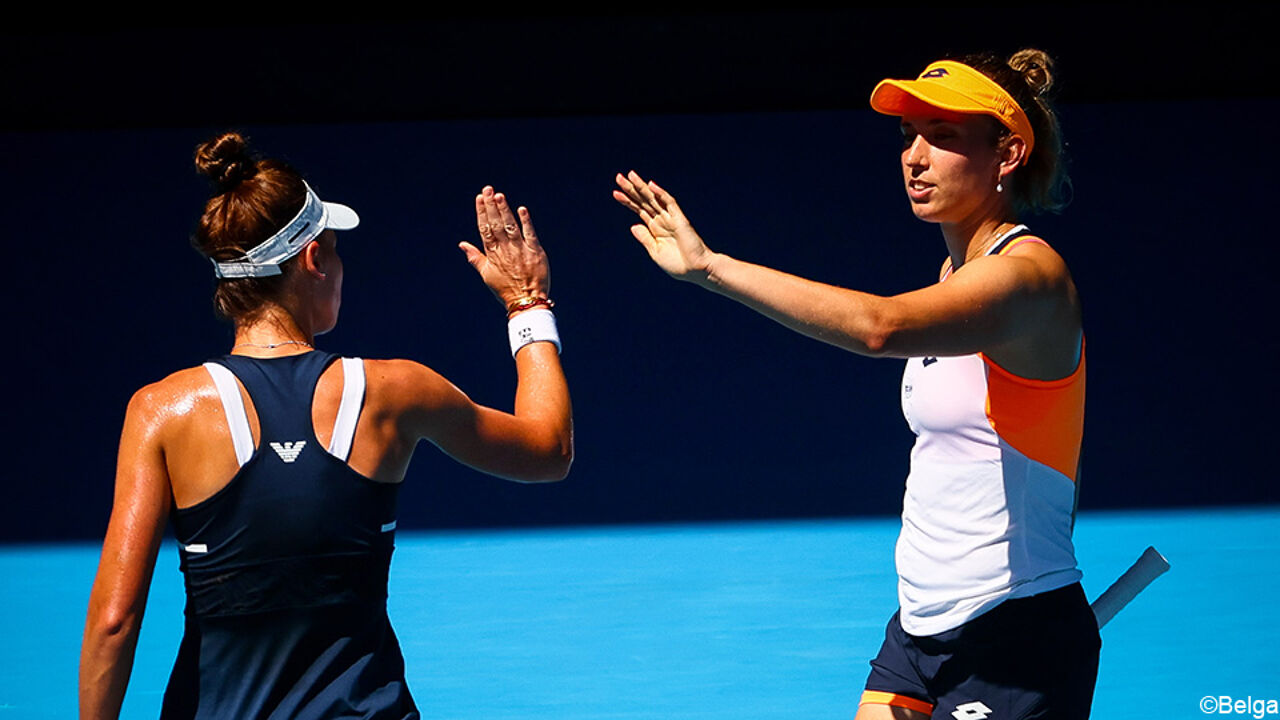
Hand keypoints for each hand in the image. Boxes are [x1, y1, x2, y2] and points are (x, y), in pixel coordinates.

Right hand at [460, 186, 550, 310]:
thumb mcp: (486, 274)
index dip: (482, 213)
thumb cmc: (505, 289)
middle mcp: (505, 250)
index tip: (479, 198)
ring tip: (499, 196)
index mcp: (492, 254)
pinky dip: (526, 221)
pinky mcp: (536, 252)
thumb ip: (475, 257)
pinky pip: (530, 234)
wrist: (527, 301)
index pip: (485, 229)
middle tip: (488, 189)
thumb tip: (462, 244)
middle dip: (491, 206)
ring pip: (510, 226)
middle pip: (496, 224)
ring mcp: (520, 250)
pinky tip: (521, 209)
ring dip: (504, 210)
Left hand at [613, 170, 714, 282]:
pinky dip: (661, 194)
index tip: (615, 193)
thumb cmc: (678, 264)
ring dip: (642, 187)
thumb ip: (645, 238)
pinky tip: (651, 186)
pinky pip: (670, 203)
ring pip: (654, 198)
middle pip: (644, 200)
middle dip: (631, 189)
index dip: (627, 201)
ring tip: (630, 175)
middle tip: (618, 177)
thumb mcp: (656, 252)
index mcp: (655, 228)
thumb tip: (633, 225)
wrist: (696, 270)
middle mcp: (661, 220)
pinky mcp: (680, 219)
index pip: (639, 209)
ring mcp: (670, 218)